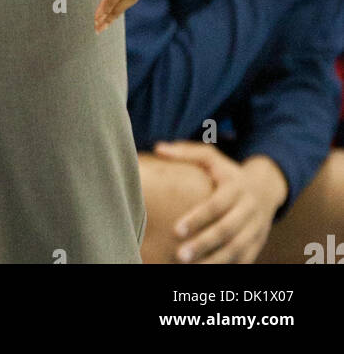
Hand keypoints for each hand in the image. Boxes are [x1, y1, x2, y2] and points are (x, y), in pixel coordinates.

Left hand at [154, 141, 283, 262]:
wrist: (265, 189)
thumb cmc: (227, 172)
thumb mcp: (211, 157)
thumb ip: (186, 152)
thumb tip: (157, 149)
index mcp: (236, 187)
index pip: (217, 205)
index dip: (197, 218)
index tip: (176, 230)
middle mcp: (249, 208)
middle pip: (227, 230)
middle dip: (204, 244)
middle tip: (180, 255)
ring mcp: (256, 228)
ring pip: (237, 249)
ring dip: (214, 261)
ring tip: (189, 269)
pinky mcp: (257, 244)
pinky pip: (244, 260)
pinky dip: (227, 267)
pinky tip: (206, 272)